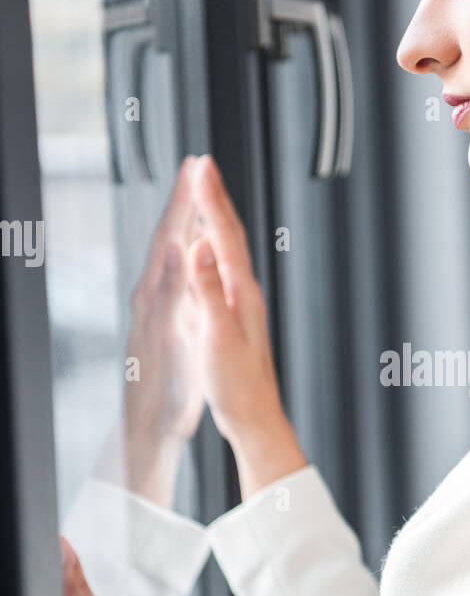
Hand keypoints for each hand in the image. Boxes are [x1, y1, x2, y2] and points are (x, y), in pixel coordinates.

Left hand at [124, 156, 206, 447]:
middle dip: (183, 201)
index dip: (185, 201)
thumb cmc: (164, 394)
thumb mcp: (172, 342)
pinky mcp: (162, 322)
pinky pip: (176, 275)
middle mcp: (152, 297)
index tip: (196, 167)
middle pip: (168, 236)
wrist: (147, 429)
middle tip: (195, 165)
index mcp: (157, 297)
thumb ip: (177, 294)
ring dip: (184, 223)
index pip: (172, 235)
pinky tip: (195, 252)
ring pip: (171, 254)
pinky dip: (186, 252)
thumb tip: (181, 248)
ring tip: (196, 197)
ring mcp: (156, 309)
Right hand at [186, 155, 290, 448]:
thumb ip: (209, 292)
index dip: (209, 199)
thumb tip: (200, 247)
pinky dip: (211, 249)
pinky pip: (222, 270)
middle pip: (229, 234)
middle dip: (214, 198)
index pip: (222, 235)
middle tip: (202, 165)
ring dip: (214, 218)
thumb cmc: (237, 386)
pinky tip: (206, 249)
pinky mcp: (234, 317)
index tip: (200, 166)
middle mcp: (245, 292)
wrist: (254, 417)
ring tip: (204, 193)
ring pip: (227, 250)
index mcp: (241, 293)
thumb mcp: (217, 338)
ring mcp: (241, 304)